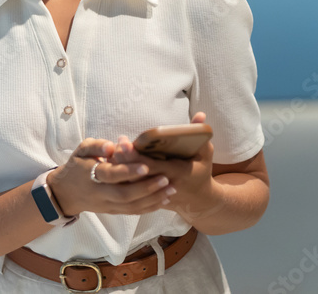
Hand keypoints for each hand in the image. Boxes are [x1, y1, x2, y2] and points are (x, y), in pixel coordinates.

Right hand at [46, 138, 176, 218]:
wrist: (66, 193)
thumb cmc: (77, 166)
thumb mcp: (81, 150)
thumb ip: (96, 146)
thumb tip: (111, 146)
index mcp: (90, 175)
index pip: (110, 175)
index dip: (128, 172)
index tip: (146, 166)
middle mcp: (99, 193)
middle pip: (124, 195)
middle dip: (147, 188)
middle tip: (166, 178)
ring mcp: (107, 205)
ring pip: (131, 206)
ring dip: (153, 199)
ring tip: (171, 189)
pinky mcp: (113, 211)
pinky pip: (133, 212)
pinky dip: (150, 207)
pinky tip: (164, 200)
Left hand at [109, 113, 223, 221]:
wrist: (200, 201)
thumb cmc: (201, 172)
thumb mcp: (204, 153)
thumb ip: (199, 134)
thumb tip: (201, 114)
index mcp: (176, 173)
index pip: (150, 165)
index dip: (134, 155)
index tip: (124, 141)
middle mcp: (162, 185)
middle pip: (136, 174)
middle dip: (123, 159)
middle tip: (117, 143)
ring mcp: (154, 194)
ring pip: (130, 183)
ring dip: (120, 167)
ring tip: (113, 151)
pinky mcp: (149, 198)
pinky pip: (131, 189)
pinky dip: (122, 178)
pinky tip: (113, 164)